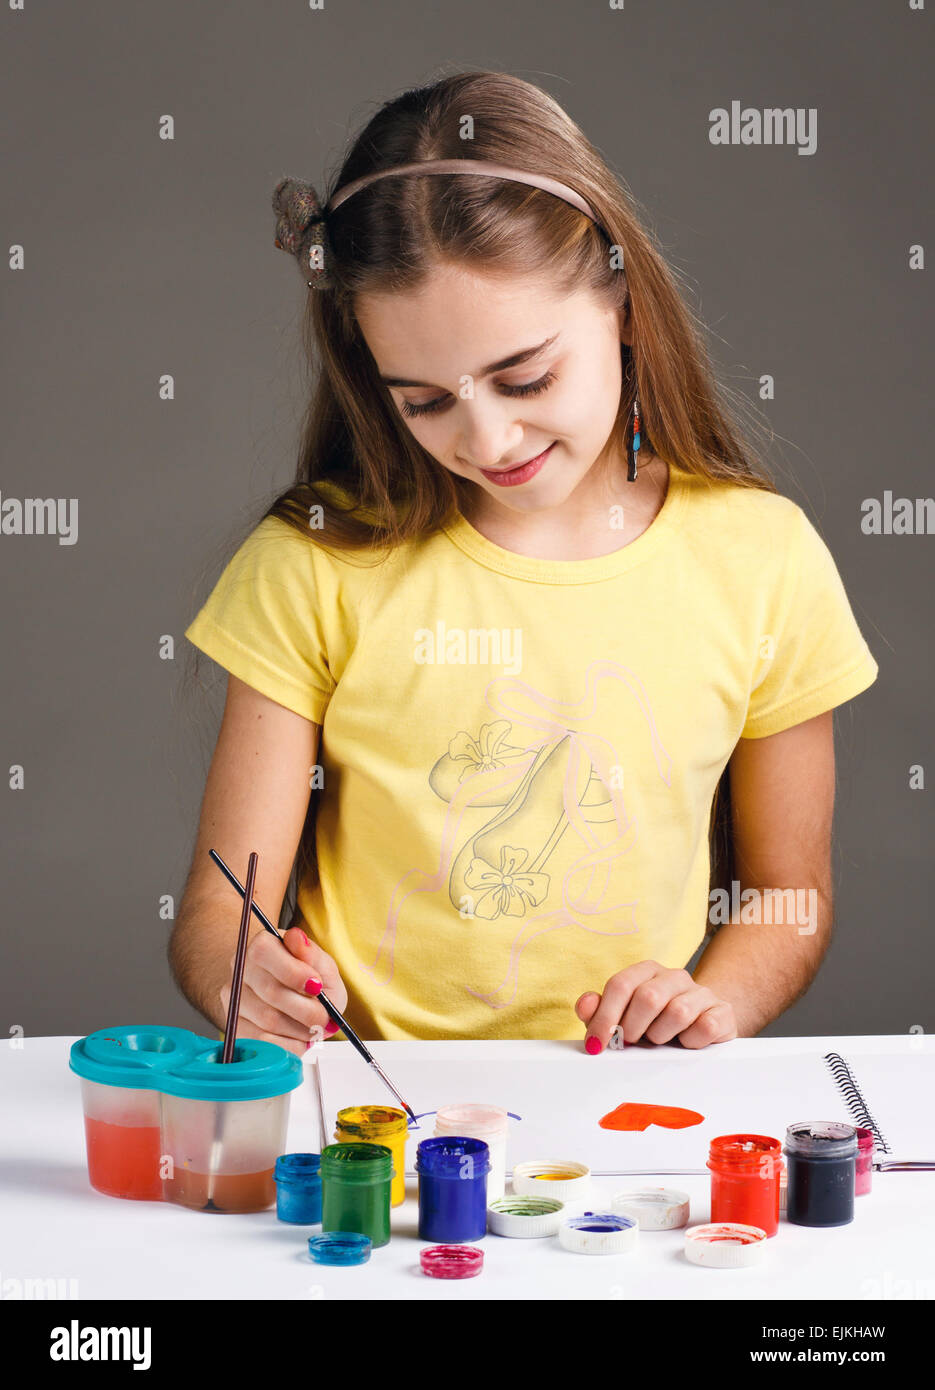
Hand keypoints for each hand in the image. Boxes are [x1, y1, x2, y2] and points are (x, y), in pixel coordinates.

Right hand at [219, 925, 348, 1057]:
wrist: (298, 1002)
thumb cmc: (311, 980)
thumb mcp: (321, 964)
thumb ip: (311, 953)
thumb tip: (297, 937)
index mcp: (261, 945)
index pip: (264, 953)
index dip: (293, 972)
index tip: (317, 986)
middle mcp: (241, 970)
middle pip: (270, 991)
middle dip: (305, 1009)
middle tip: (324, 1017)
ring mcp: (234, 1000)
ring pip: (268, 1020)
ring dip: (299, 1029)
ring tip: (314, 1028)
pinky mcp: (235, 1027)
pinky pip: (262, 1041)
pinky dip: (289, 1044)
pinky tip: (299, 1038)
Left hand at [575, 960, 737, 1051]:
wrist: (702, 1025)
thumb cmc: (654, 1023)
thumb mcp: (623, 1019)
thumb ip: (599, 1012)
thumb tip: (585, 1006)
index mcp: (646, 972)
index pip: (620, 985)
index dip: (604, 1017)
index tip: (596, 1045)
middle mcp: (674, 976)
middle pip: (648, 997)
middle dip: (633, 1028)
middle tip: (631, 1042)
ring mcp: (701, 992)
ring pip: (677, 1012)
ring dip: (662, 1036)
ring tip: (660, 1041)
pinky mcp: (722, 1012)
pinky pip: (704, 1027)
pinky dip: (690, 1042)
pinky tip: (686, 1043)